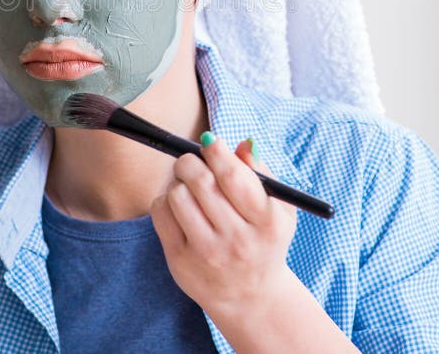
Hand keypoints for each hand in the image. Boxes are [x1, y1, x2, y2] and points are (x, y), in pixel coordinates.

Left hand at [150, 132, 296, 317]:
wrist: (250, 296)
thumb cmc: (263, 240)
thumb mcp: (278, 208)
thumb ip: (261, 173)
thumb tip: (245, 143)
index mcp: (266, 222)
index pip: (234, 177)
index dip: (216, 152)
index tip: (209, 141)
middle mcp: (238, 240)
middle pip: (201, 181)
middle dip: (191, 161)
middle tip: (192, 161)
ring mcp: (207, 253)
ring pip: (178, 195)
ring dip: (178, 182)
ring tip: (188, 188)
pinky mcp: (180, 261)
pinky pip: (160, 213)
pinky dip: (165, 201)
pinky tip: (179, 208)